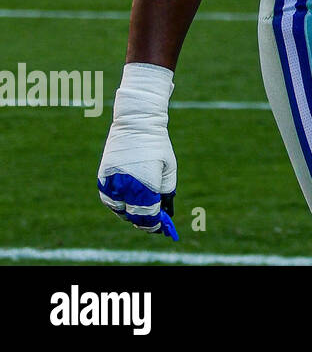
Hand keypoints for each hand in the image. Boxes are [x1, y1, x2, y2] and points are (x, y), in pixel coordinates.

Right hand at [97, 63, 179, 239]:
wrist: (136, 123)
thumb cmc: (157, 145)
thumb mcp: (169, 168)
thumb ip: (165, 190)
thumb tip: (162, 209)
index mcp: (146, 185)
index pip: (148, 215)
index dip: (154, 224)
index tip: (160, 228)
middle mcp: (128, 186)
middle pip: (133, 214)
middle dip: (143, 221)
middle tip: (151, 223)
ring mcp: (113, 182)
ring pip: (118, 208)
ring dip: (128, 212)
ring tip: (139, 211)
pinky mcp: (103, 177)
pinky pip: (108, 197)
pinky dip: (116, 203)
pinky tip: (125, 202)